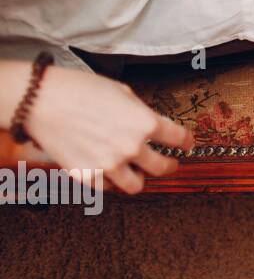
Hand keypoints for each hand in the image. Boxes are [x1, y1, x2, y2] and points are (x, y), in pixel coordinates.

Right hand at [24, 66, 191, 193]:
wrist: (42, 101)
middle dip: (170, 165)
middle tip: (170, 162)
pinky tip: (110, 172)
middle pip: (163, 168)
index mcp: (145, 123)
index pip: (179, 138)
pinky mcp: (86, 176)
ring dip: (140, 178)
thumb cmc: (81, 90)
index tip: (187, 143)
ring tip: (138, 171)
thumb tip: (154, 124)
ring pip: (137, 185)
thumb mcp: (123, 93)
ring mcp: (109, 165)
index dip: (186, 141)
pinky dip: (112, 182)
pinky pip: (108, 188)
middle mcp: (131, 148)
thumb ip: (142, 112)